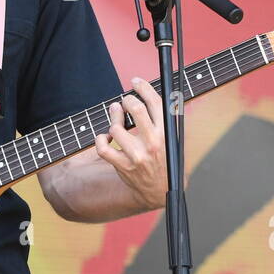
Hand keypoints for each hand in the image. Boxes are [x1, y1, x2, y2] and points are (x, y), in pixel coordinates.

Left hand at [94, 77, 166, 212]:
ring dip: (114, 121)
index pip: (155, 103)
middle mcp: (153, 144)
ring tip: (116, 119)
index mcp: (167, 134)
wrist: (161, 191)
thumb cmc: (166, 160)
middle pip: (136, 110)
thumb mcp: (173, 139)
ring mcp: (137, 156)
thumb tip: (144, 95)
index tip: (135, 81)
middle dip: (127, 100)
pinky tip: (105, 138)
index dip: (143, 88)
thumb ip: (164, 118)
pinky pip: (103, 148)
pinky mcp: (123, 166)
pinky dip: (100, 140)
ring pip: (116, 129)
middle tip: (125, 101)